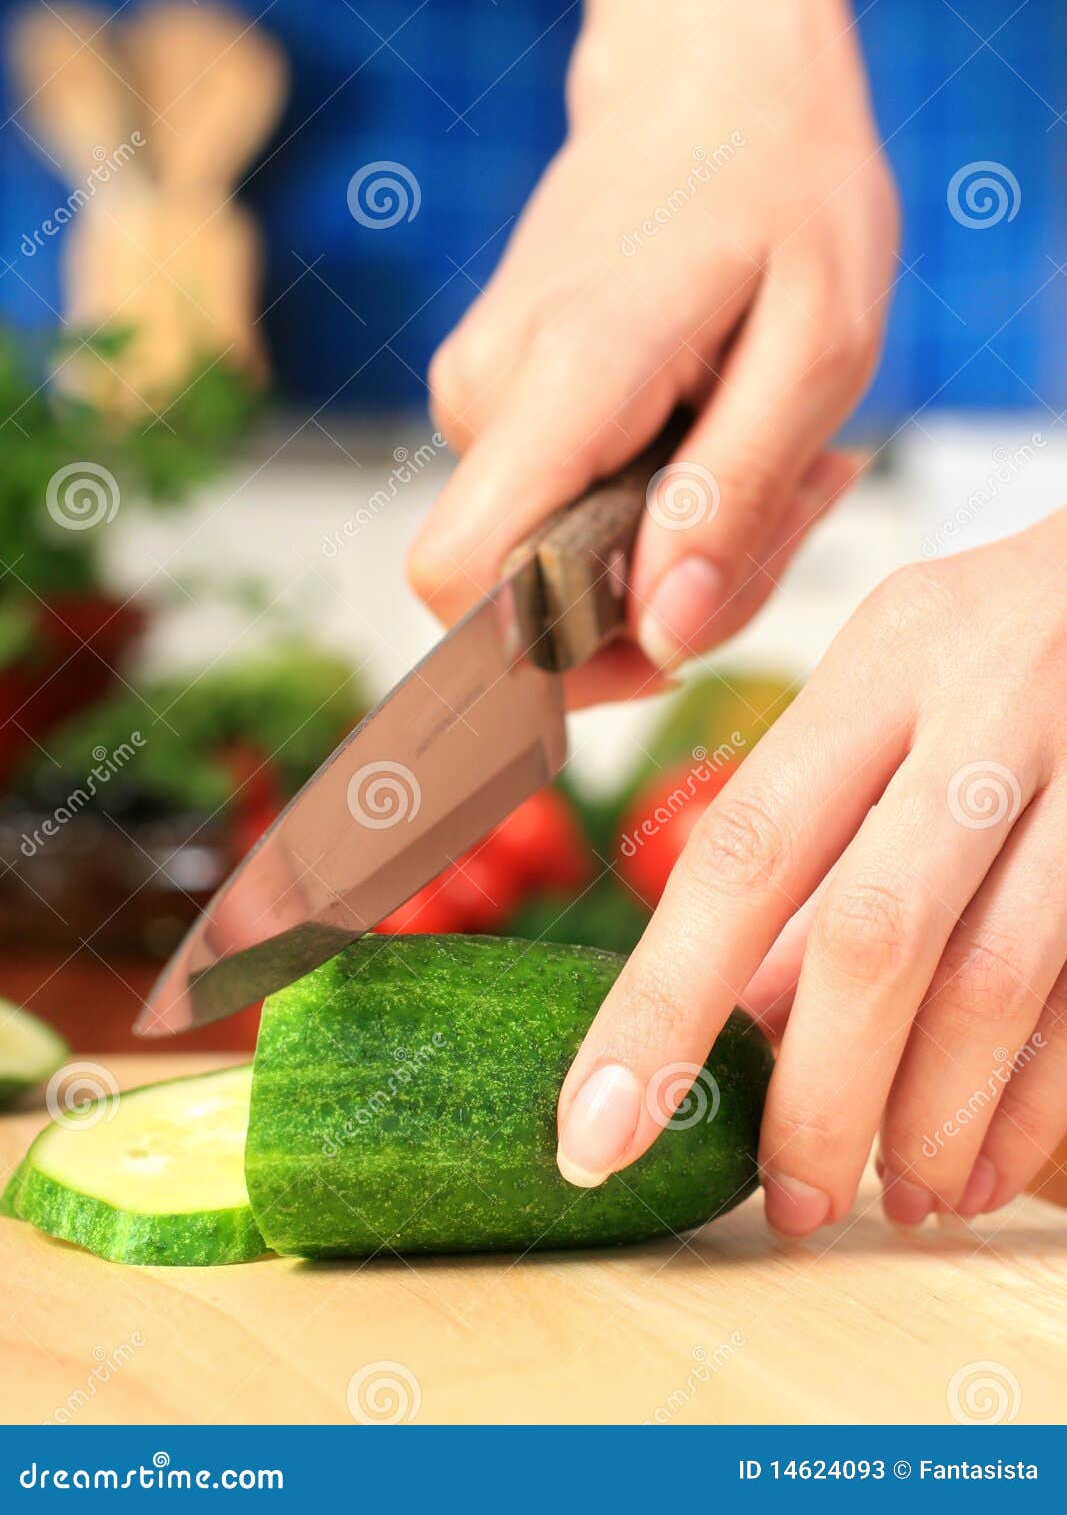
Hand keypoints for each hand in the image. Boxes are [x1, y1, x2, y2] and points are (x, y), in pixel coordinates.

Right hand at [408, 0, 897, 701]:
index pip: (462, 578)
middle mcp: (488, 392)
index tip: (669, 640)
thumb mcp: (820, 342)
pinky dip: (655, 504)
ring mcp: (478, 393)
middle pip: (529, 594)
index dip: (549, 658)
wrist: (709, 72)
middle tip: (796, 499)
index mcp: (566, 375)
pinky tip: (724, 425)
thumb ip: (733, 499)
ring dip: (679, 545)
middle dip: (664, 601)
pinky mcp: (495, 398)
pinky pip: (558, 508)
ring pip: (552, 558)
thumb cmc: (782, 183)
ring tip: (771, 442)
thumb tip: (665, 633)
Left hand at [556, 515, 1066, 1232]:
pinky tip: (983, 1164)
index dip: (659, 1008)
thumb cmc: (1007, 637)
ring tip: (895, 1195)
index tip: (597, 1129)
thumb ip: (818, 843)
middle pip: (873, 937)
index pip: (742, 853)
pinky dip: (1028, 1109)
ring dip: (930, 1124)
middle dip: (815, 1100)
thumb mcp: (893, 689)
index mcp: (884, 660)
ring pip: (995, 986)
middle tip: (785, 1201)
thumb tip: (742, 1024)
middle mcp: (988, 707)